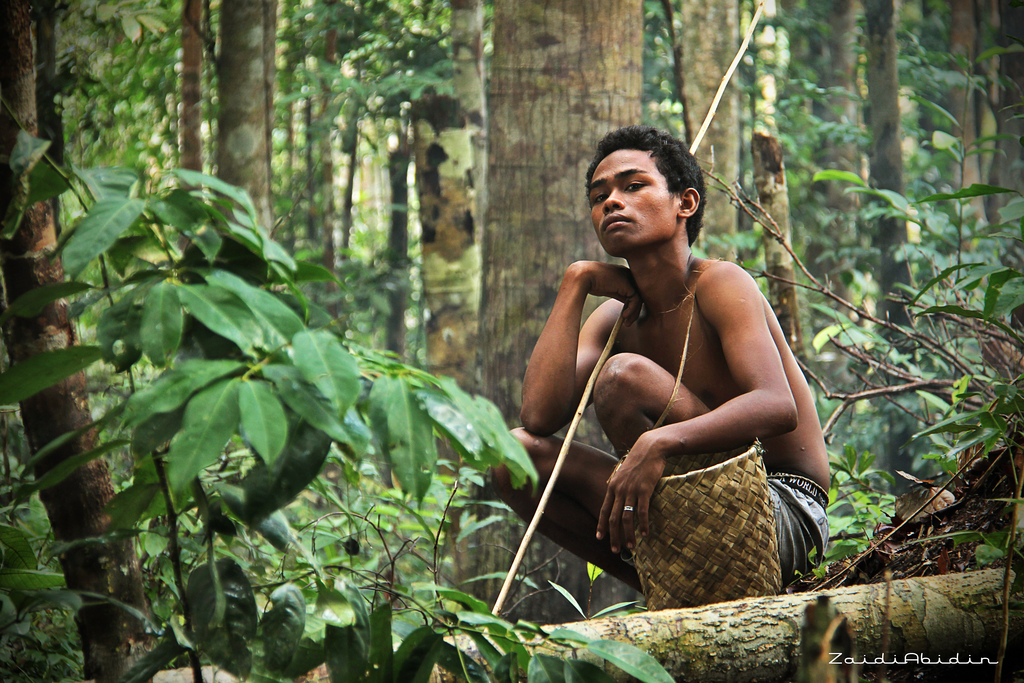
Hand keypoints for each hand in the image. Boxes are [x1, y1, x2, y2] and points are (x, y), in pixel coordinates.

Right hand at [568, 261, 641, 325]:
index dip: (630, 306)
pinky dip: (632, 310)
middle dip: (634, 311)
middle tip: (627, 323)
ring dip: (634, 313)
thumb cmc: (589, 282)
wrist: (582, 276)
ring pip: (638, 299)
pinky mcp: (628, 284)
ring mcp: (629, 278)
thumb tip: (624, 306)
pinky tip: (624, 316)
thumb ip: (617, 293)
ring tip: (626, 323)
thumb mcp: (606, 288)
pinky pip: (636, 300)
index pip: (632, 292)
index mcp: (622, 273)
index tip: (624, 318)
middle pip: (638, 295)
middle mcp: (628, 274)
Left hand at [596, 433, 665, 552]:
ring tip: (631, 547)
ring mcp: (631, 490)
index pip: (603, 510)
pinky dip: (643, 524)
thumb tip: (618, 496)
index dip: (601, 525)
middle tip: (615, 550)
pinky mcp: (644, 490)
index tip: (599, 538)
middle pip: (613, 518)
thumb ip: (620, 485)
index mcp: (613, 487)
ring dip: (628, 535)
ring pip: (626, 518)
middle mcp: (619, 490)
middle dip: (613, 536)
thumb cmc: (639, 460)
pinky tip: (644, 534)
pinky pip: (642, 511)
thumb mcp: (624, 473)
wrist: (649, 448)